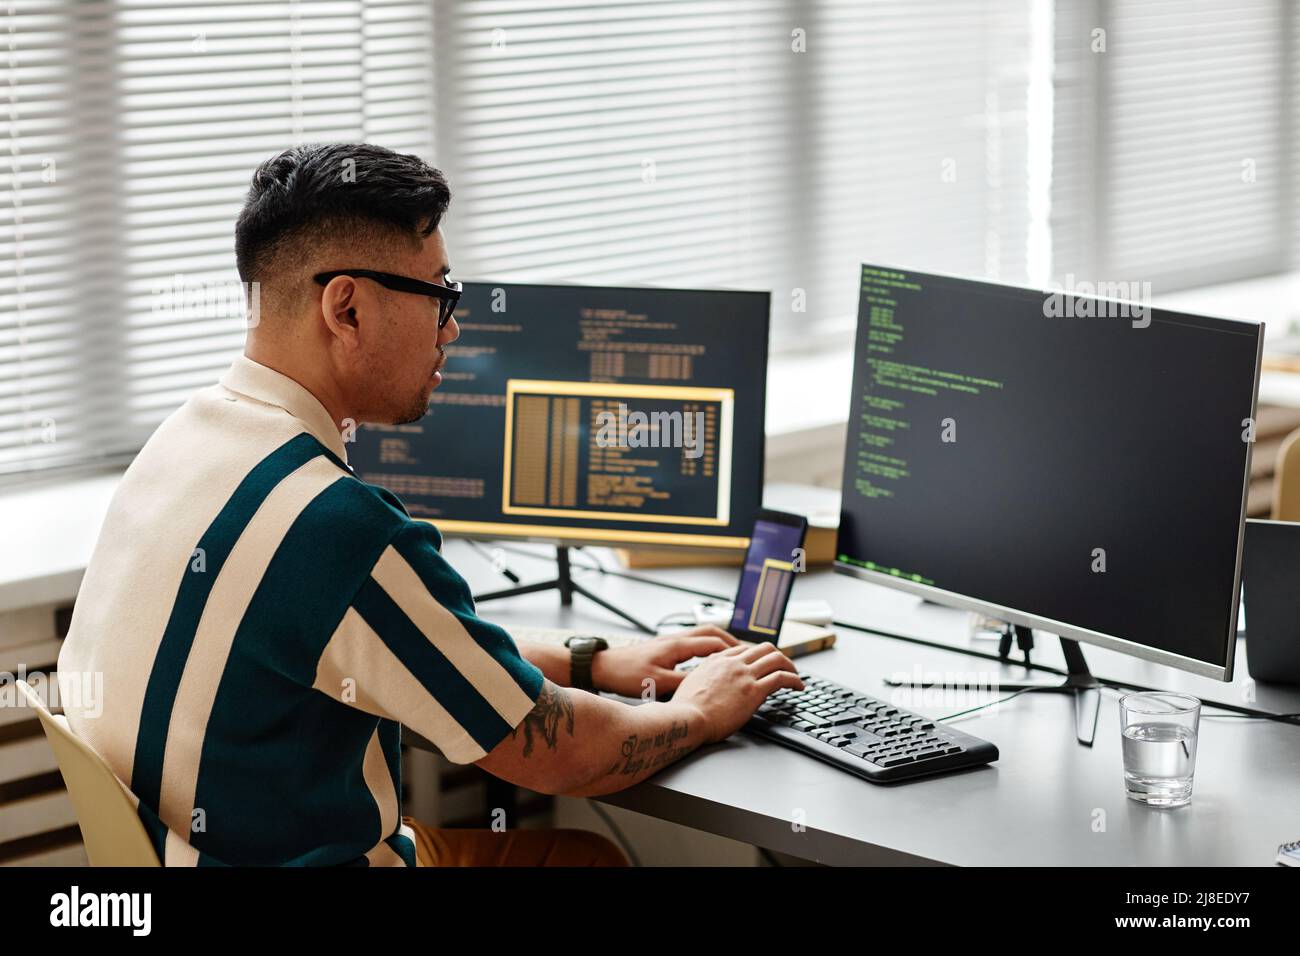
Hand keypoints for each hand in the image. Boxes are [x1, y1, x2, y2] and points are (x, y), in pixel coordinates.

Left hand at [590, 625, 739, 698]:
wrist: (604, 667)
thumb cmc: (626, 675)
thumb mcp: (657, 684)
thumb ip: (683, 683)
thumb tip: (707, 686)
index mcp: (677, 646)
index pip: (713, 642)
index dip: (733, 650)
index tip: (748, 658)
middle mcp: (675, 639)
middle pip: (711, 632)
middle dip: (731, 641)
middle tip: (747, 653)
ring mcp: (669, 641)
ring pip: (701, 635)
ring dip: (719, 642)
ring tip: (732, 654)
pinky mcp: (663, 647)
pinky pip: (692, 641)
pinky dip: (705, 646)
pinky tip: (707, 659)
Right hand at [671, 642, 803, 742]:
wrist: (687, 719)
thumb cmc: (685, 709)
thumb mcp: (689, 685)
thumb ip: (703, 679)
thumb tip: (709, 684)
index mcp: (715, 660)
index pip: (743, 650)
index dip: (757, 656)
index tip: (763, 664)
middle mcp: (732, 664)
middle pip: (763, 648)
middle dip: (777, 656)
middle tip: (784, 666)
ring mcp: (744, 675)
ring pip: (776, 658)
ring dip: (790, 666)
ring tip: (796, 676)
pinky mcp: (754, 691)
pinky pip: (781, 678)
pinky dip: (794, 680)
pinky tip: (798, 686)